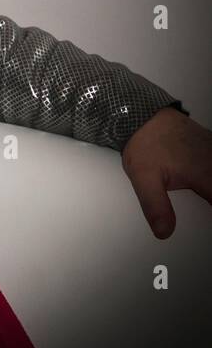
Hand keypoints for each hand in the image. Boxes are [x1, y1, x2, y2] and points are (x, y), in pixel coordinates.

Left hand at [121, 107, 211, 238]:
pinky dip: (211, 176)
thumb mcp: (143, 179)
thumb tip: (164, 232)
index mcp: (206, 175)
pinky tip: (203, 184)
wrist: (142, 115)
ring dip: (211, 189)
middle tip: (204, 205)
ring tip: (203, 196)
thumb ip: (156, 206)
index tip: (207, 212)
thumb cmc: (144, 144)